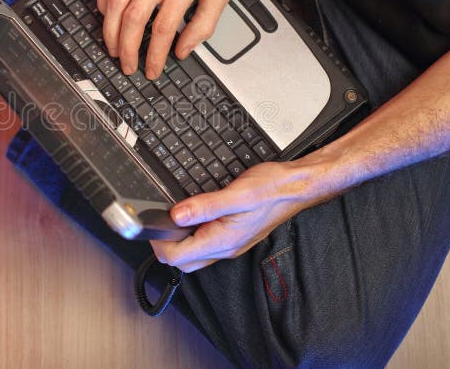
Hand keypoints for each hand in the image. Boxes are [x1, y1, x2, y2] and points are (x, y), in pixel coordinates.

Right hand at [97, 0, 242, 78]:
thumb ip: (203, 25)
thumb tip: (183, 49)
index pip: (164, 27)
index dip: (156, 54)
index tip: (153, 69)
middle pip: (134, 17)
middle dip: (127, 48)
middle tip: (128, 65)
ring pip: (116, 1)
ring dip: (111, 30)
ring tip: (114, 48)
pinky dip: (102, 1)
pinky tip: (105, 16)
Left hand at [150, 162, 320, 272]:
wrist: (296, 187)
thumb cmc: (273, 189)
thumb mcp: (237, 194)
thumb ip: (205, 206)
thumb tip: (176, 215)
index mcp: (222, 241)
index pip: (176, 257)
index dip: (158, 242)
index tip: (152, 223)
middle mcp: (225, 247)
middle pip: (182, 262)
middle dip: (165, 245)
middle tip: (158, 221)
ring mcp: (229, 244)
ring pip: (193, 255)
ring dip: (179, 240)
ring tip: (173, 216)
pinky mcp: (233, 236)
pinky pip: (206, 243)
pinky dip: (193, 233)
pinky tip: (194, 215)